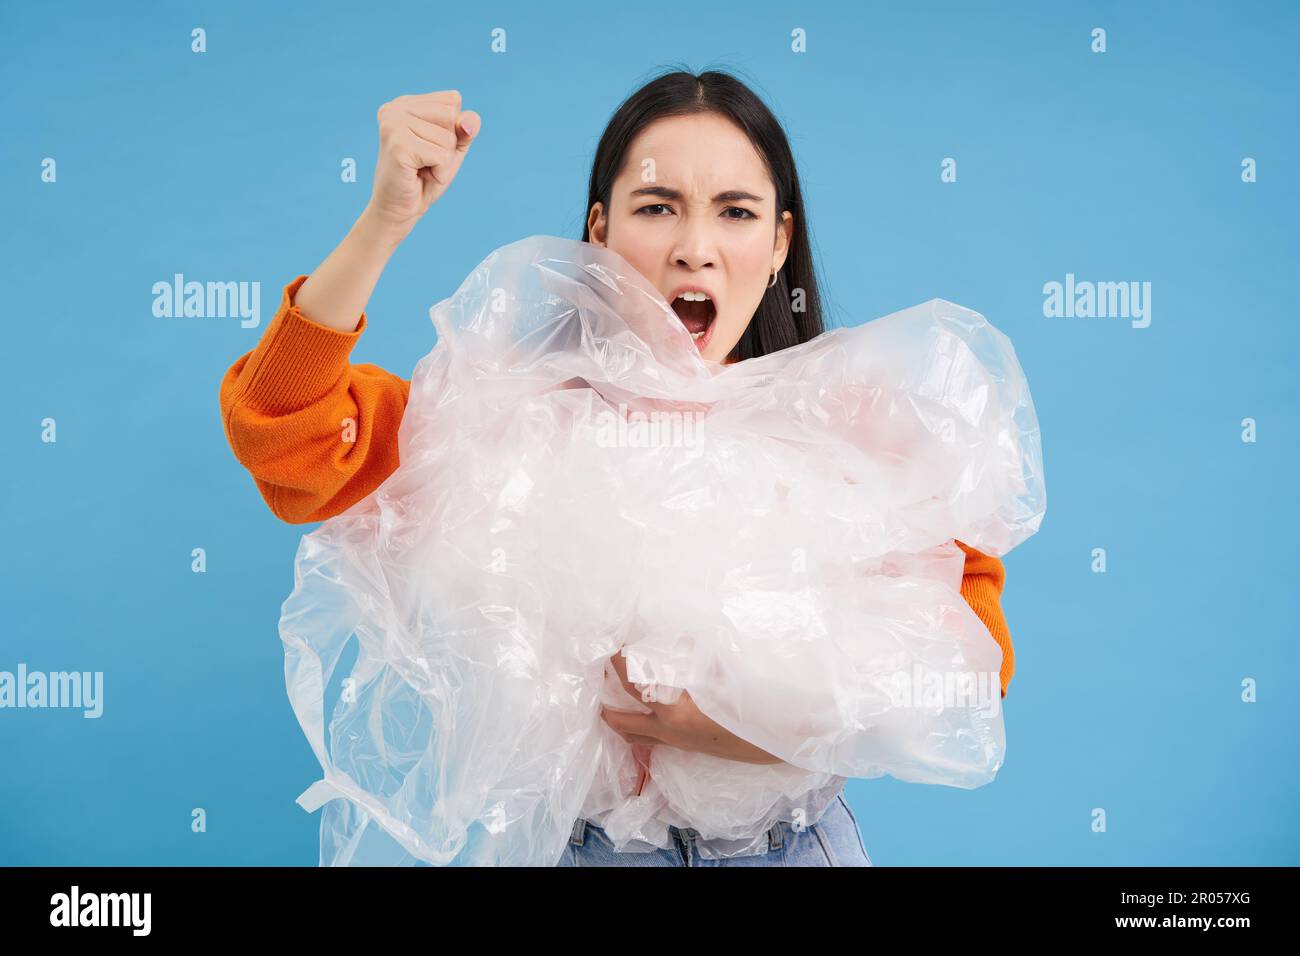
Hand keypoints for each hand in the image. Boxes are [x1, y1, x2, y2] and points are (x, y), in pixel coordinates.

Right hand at [365, 89, 480, 238]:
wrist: (401, 208)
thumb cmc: (425, 177)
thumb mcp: (452, 148)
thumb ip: (466, 129)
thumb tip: (470, 121)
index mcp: (406, 102)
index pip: (452, 100)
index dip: (452, 129)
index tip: (430, 146)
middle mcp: (396, 107)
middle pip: (451, 116)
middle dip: (448, 146)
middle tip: (426, 160)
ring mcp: (394, 124)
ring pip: (448, 138)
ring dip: (443, 162)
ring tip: (421, 168)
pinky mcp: (398, 145)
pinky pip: (441, 156)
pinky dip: (439, 172)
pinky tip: (418, 175)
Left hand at [600, 650, 784, 766]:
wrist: (778, 743)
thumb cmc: (751, 708)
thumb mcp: (723, 675)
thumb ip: (696, 654)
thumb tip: (675, 636)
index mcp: (675, 711)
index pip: (633, 682)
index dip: (618, 662)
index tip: (610, 646)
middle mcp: (668, 731)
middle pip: (620, 721)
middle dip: (604, 702)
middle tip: (599, 678)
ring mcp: (676, 743)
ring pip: (632, 735)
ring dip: (617, 717)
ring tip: (609, 699)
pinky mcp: (686, 747)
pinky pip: (650, 738)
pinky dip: (639, 724)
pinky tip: (642, 711)